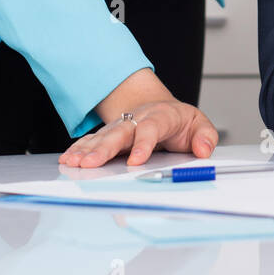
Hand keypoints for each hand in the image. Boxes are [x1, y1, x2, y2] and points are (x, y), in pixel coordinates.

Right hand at [58, 68, 217, 167]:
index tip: (136, 161)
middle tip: (92, 164)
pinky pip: (92, 141)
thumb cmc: (180, 122)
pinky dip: (79, 149)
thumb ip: (205, 137)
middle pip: (120, 132)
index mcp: (162, 116)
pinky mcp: (111, 134)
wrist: (163, 109)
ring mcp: (122, 126)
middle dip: (105, 149)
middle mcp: (138, 119)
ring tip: (74, 163)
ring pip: (103, 136)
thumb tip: (204, 150)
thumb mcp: (199, 125)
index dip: (144, 144)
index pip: (152, 128)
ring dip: (87, 150)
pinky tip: (68, 158)